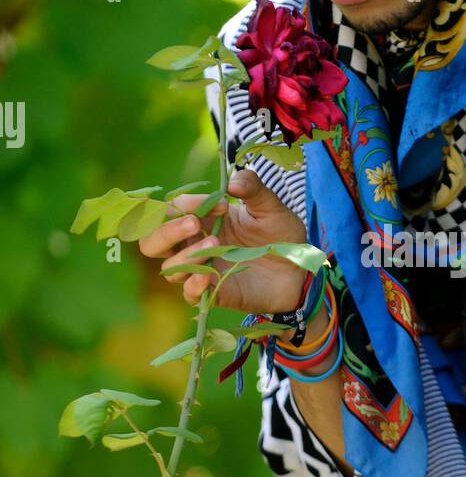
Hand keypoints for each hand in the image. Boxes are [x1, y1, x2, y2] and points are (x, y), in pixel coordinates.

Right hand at [138, 168, 308, 313]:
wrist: (301, 268)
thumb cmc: (281, 235)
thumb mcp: (270, 207)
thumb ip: (253, 188)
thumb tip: (232, 182)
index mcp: (203, 219)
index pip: (173, 209)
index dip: (188, 203)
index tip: (223, 203)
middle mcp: (195, 244)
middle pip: (153, 241)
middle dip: (166, 230)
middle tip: (194, 223)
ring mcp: (202, 269)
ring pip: (169, 267)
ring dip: (186, 255)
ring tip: (214, 245)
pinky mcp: (214, 292)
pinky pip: (189, 293)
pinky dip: (193, 284)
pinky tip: (207, 275)